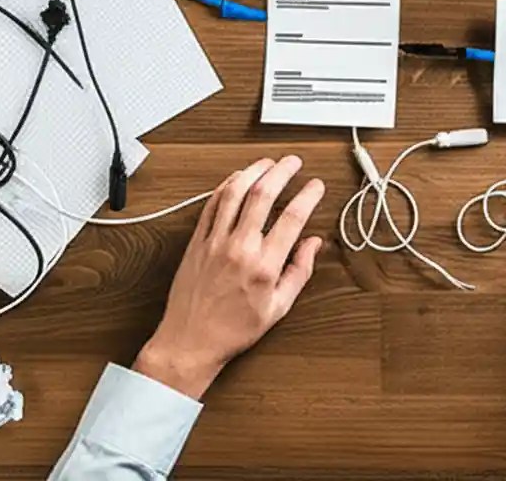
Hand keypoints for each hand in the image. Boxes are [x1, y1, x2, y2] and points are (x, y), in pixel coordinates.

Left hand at [133, 156, 325, 398]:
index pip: (292, 218)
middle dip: (282, 172)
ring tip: (267, 163)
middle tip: (293, 163)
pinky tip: (237, 180)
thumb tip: (313, 245)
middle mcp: (239, 248)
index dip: (308, 196)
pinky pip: (211, 205)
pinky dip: (225, 187)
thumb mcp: (278, 308)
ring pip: (234, 193)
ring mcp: (215, 242)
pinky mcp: (196, 242)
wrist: (190, 341)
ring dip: (253, 171)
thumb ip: (299, 272)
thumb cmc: (233, 330)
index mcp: (264, 266)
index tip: (315, 187)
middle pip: (263, 195)